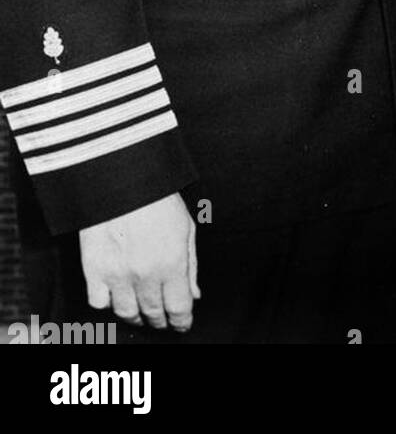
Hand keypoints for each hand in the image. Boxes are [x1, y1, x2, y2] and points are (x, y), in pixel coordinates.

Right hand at [80, 193, 199, 331]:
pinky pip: (99, 303)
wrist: (122, 179)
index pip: (179, 308)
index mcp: (172, 263)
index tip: (182, 324)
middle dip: (160, 319)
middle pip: (153, 313)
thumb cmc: (158, 198)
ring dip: (135, 316)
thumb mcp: (186, 227)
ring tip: (140, 311)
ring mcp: (118, 274)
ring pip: (126, 313)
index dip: (182, 321)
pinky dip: (107, 303)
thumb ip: (191, 265)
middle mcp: (146, 274)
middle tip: (162, 318)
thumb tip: (193, 295)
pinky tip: (115, 295)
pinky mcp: (94, 270)